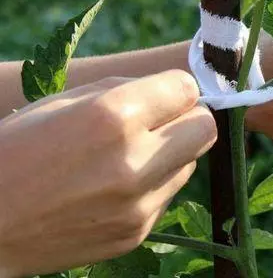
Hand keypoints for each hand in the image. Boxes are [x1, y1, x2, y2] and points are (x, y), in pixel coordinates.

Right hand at [0, 70, 215, 276]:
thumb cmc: (16, 149)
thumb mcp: (62, 102)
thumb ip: (125, 90)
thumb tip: (174, 91)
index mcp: (113, 118)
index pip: (188, 89)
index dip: (175, 89)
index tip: (163, 94)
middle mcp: (134, 163)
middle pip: (205, 129)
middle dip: (188, 119)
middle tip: (162, 121)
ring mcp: (138, 205)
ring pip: (190, 164)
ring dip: (171, 153)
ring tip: (130, 156)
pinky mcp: (136, 233)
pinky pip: (167, 196)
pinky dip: (153, 185)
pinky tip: (115, 187)